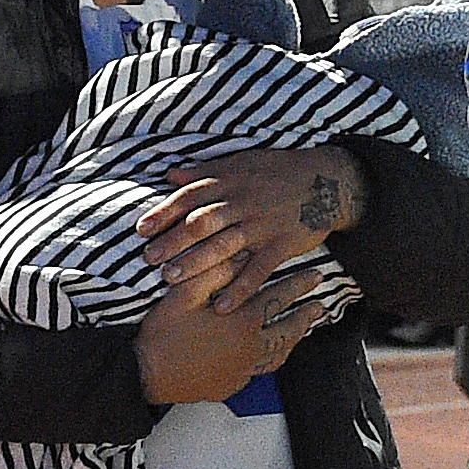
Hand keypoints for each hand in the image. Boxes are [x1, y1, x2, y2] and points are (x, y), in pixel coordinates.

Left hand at [132, 145, 365, 304]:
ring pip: (224, 246)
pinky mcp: (282, 245)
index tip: (141, 230)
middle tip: (149, 259)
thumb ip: (205, 171)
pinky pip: (258, 270)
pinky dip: (240, 289)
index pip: (190, 196)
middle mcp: (243, 202)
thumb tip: (170, 175)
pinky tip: (222, 306)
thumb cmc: (279, 172)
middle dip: (173, 241)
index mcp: (230, 181)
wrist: (326, 181)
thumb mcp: (242, 163)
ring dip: (196, 264)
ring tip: (171, 279)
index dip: (164, 213)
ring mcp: (262, 225)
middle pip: (201, 222)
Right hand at [135, 256, 356, 404]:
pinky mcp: (232, 385)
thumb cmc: (163, 333)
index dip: (298, 284)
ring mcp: (243, 370)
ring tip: (304, 329)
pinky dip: (272, 359)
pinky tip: (273, 353)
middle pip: (289, 328)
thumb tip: (238, 257)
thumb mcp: (184, 293)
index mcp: (242, 321)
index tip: (314, 275)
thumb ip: (214, 272)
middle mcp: (250, 348)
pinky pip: (261, 371)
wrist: (146, 375)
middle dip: (306, 313)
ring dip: (295, 339)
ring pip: (279, 353)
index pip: (280, 298)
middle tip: (320, 303)